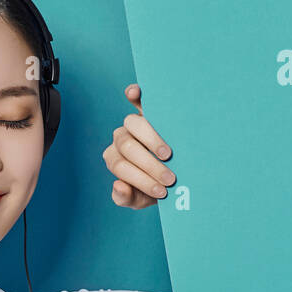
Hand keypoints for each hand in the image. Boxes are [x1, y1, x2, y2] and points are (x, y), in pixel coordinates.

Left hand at [102, 83, 175, 208]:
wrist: (176, 174)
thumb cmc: (155, 185)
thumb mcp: (141, 199)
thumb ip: (127, 197)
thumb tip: (117, 185)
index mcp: (115, 160)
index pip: (121, 167)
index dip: (140, 179)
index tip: (161, 192)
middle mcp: (121, 139)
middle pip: (127, 146)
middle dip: (149, 165)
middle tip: (170, 178)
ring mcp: (132, 123)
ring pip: (133, 124)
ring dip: (150, 139)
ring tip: (168, 154)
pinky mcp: (145, 108)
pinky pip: (134, 98)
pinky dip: (133, 94)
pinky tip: (135, 93)